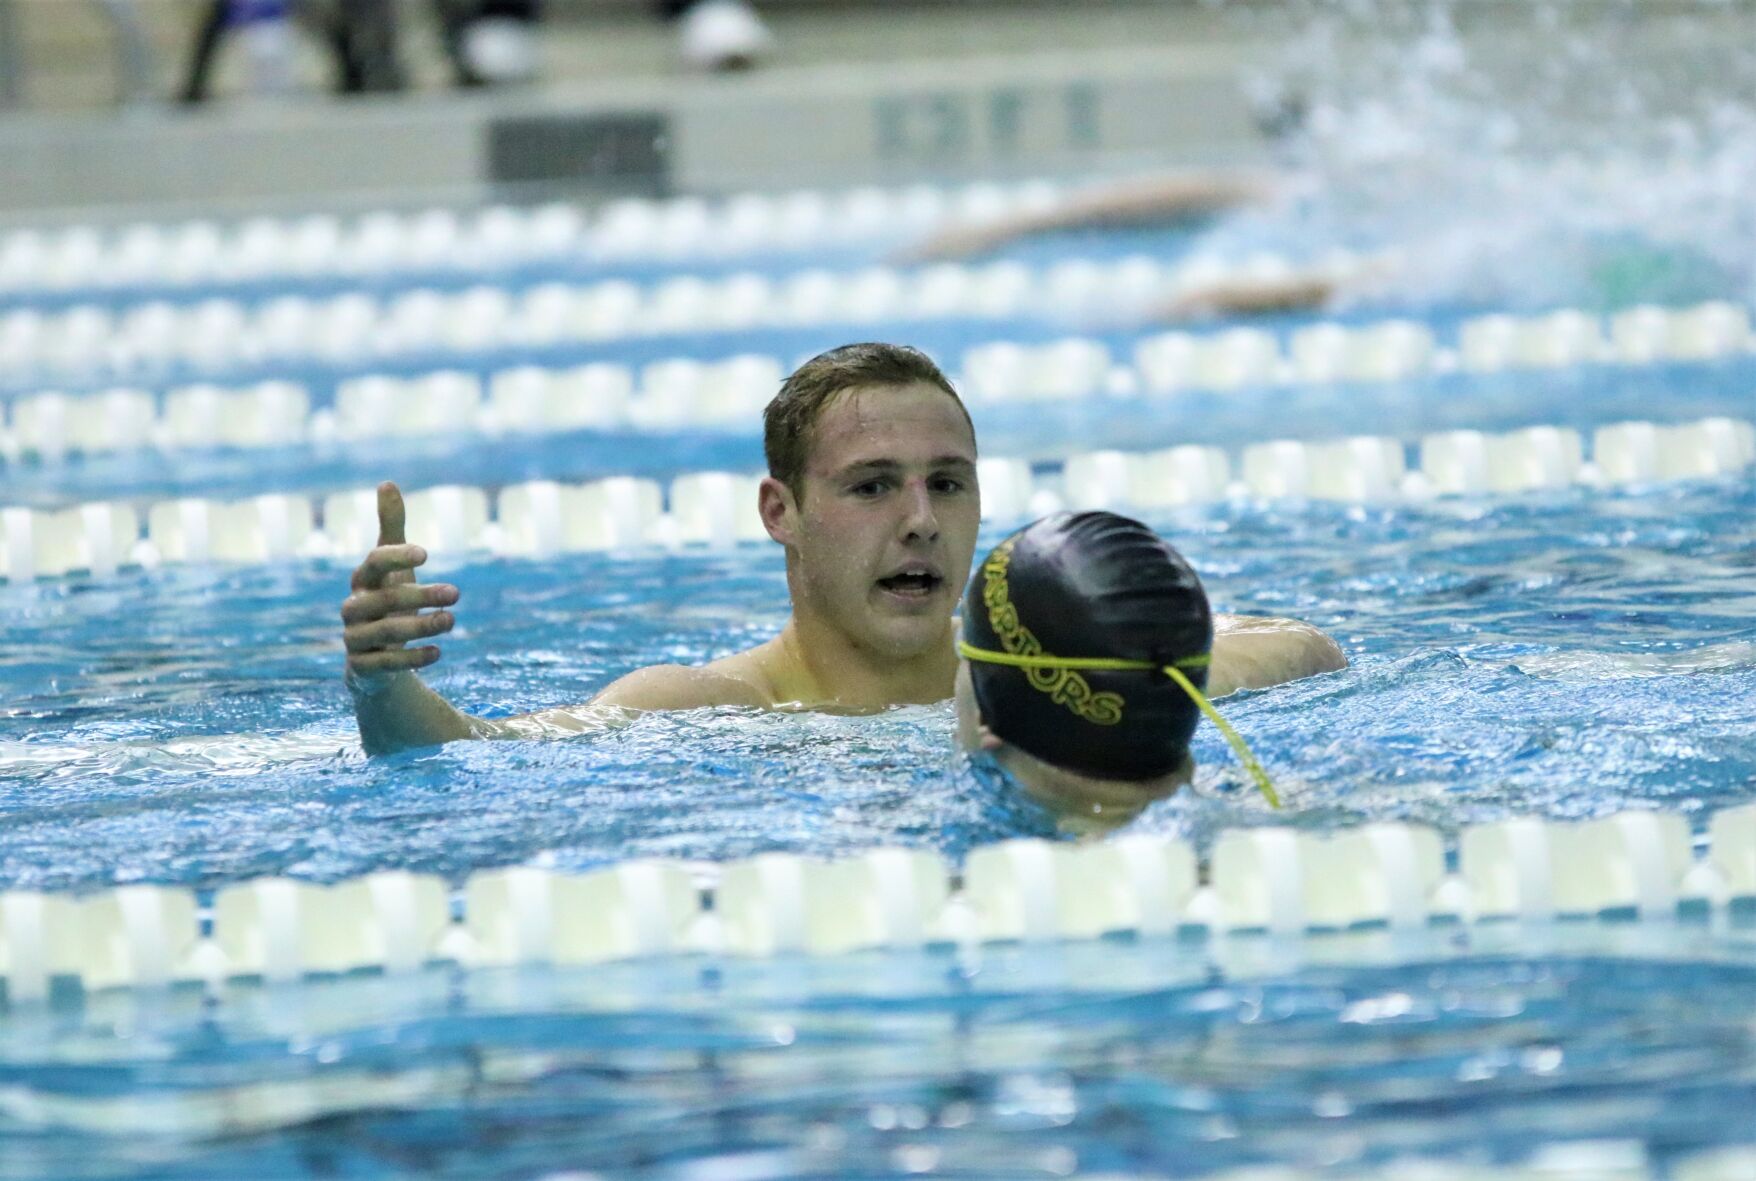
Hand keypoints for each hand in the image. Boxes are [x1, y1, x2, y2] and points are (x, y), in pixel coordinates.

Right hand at [341, 482, 458, 676]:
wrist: (374, 655)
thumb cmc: (388, 599)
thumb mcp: (394, 565)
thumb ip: (391, 526)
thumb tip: (387, 482)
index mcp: (362, 580)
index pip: (373, 563)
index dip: (396, 556)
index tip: (427, 553)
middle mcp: (353, 608)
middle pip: (385, 599)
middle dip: (422, 595)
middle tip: (456, 593)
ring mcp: (354, 639)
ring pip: (386, 632)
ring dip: (422, 626)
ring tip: (452, 620)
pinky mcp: (361, 667)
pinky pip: (384, 664)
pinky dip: (411, 658)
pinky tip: (438, 652)